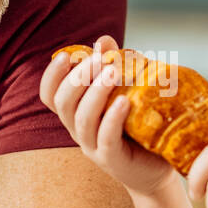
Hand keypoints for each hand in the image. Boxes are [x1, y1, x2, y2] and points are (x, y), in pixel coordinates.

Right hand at [38, 34, 177, 196]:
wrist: (158, 166)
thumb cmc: (139, 126)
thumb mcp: (128, 91)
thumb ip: (115, 66)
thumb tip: (104, 40)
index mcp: (76, 113)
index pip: (50, 95)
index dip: (52, 75)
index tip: (66, 56)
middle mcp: (78, 130)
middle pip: (63, 103)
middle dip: (78, 77)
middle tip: (99, 59)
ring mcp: (93, 146)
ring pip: (81, 119)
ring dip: (95, 93)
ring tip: (113, 72)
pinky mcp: (112, 160)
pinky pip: (105, 138)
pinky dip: (112, 118)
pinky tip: (124, 102)